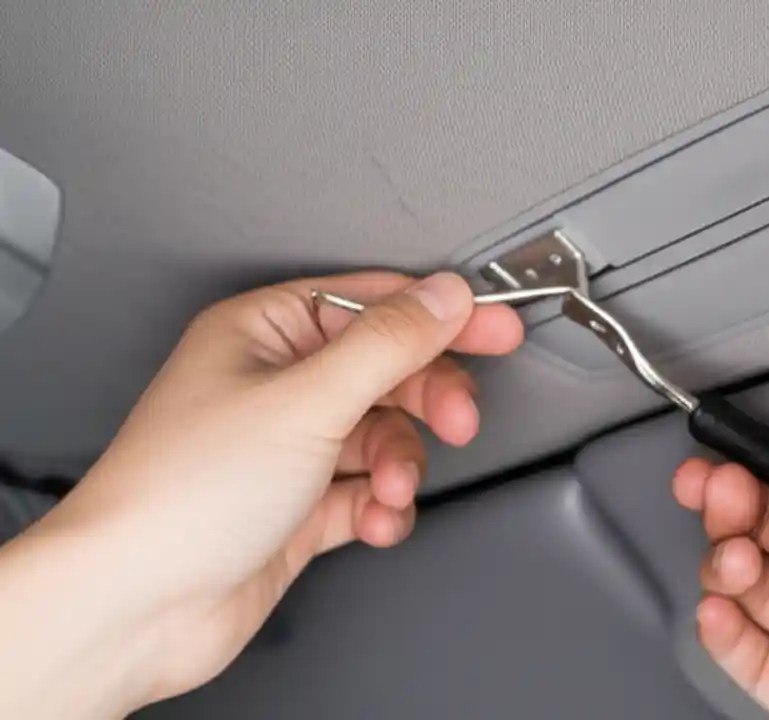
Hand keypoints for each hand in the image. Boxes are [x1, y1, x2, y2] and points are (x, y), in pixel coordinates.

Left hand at [0, 272, 521, 718]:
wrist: (136, 606)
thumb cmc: (180, 495)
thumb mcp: (306, 399)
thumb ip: (389, 343)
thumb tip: (444, 295)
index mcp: (263, 333)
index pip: (372, 304)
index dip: (438, 315)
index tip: (496, 327)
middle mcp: (275, 385)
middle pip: (387, 372)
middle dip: (427, 401)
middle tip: (458, 420)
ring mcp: (288, 449)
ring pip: (383, 437)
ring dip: (399, 465)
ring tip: (389, 490)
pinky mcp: (299, 507)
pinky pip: (366, 492)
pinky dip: (381, 508)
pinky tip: (372, 521)